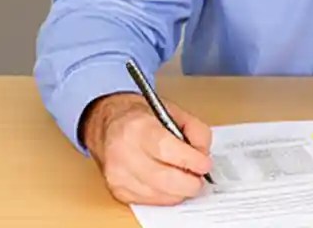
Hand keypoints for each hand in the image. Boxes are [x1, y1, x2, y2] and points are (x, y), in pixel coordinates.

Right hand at [81, 93, 213, 205]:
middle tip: (199, 177)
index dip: (190, 160)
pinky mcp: (118, 190)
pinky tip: (169, 183)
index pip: (166, 149)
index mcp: (137, 127)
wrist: (107, 125)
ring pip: (159, 194)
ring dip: (179, 190)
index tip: (204, 164)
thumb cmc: (139, 117)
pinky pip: (150, 201)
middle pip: (164, 179)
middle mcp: (123, 151)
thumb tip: (203, 153)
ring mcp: (119, 174)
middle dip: (189, 182)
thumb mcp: (171, 111)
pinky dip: (166, 195)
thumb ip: (195, 129)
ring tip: (185, 177)